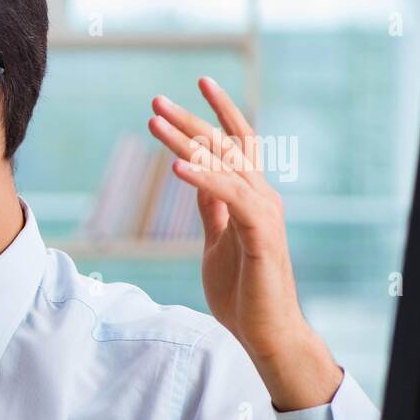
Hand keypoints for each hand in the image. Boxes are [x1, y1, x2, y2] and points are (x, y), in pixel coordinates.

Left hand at [147, 78, 342, 411]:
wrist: (265, 332)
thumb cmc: (243, 289)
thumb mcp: (217, 239)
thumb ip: (211, 208)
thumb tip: (194, 176)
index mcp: (251, 196)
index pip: (234, 144)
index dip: (215, 115)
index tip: (194, 88)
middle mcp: (262, 197)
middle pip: (225, 146)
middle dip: (189, 120)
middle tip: (155, 100)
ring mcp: (264, 213)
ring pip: (224, 165)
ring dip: (186, 143)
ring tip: (154, 123)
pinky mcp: (260, 234)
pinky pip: (230, 198)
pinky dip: (203, 180)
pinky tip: (176, 168)